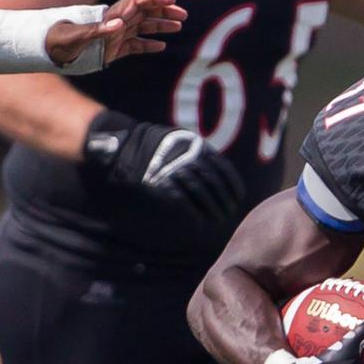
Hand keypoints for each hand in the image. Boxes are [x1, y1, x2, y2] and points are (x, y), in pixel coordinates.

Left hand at [45, 0, 185, 73]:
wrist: (45, 51)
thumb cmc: (56, 42)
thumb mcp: (74, 37)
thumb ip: (96, 30)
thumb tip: (120, 24)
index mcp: (108, 17)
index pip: (135, 3)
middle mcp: (113, 23)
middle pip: (143, 12)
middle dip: (163, 10)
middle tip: (183, 14)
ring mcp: (113, 36)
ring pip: (142, 27)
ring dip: (160, 25)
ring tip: (178, 26)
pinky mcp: (111, 50)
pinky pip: (134, 45)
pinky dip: (148, 45)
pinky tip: (161, 47)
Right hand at [83, 109, 246, 222]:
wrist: (125, 144)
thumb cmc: (157, 146)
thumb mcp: (183, 142)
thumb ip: (201, 156)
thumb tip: (221, 178)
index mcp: (197, 146)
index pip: (224, 168)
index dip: (234, 185)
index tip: (238, 197)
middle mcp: (189, 157)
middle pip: (214, 184)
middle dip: (224, 201)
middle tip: (229, 212)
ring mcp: (175, 169)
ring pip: (201, 193)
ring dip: (212, 209)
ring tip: (218, 219)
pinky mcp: (161, 181)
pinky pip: (182, 200)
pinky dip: (192, 212)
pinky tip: (199, 221)